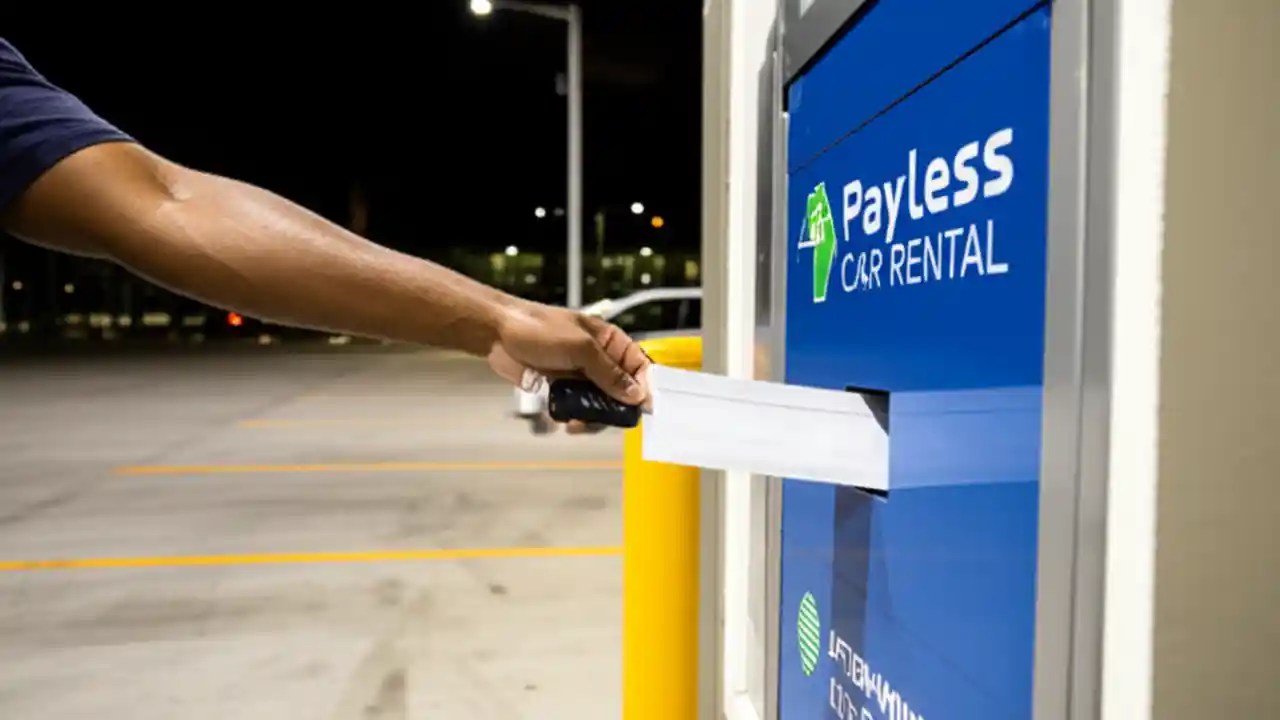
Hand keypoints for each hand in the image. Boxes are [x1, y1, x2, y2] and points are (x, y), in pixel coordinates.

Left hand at [486, 302, 650, 405]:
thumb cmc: (539, 329)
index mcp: (610, 342)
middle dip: (615, 408)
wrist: (498, 334)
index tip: (641, 409)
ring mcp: (581, 376)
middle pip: (622, 392)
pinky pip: (579, 409)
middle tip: (604, 418)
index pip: (639, 367)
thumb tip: (636, 395)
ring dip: (593, 417)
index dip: (644, 388)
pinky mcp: (563, 389)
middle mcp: (599, 360)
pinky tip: (566, 419)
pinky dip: (576, 417)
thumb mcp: (580, 348)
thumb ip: (609, 373)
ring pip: (601, 405)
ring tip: (579, 422)